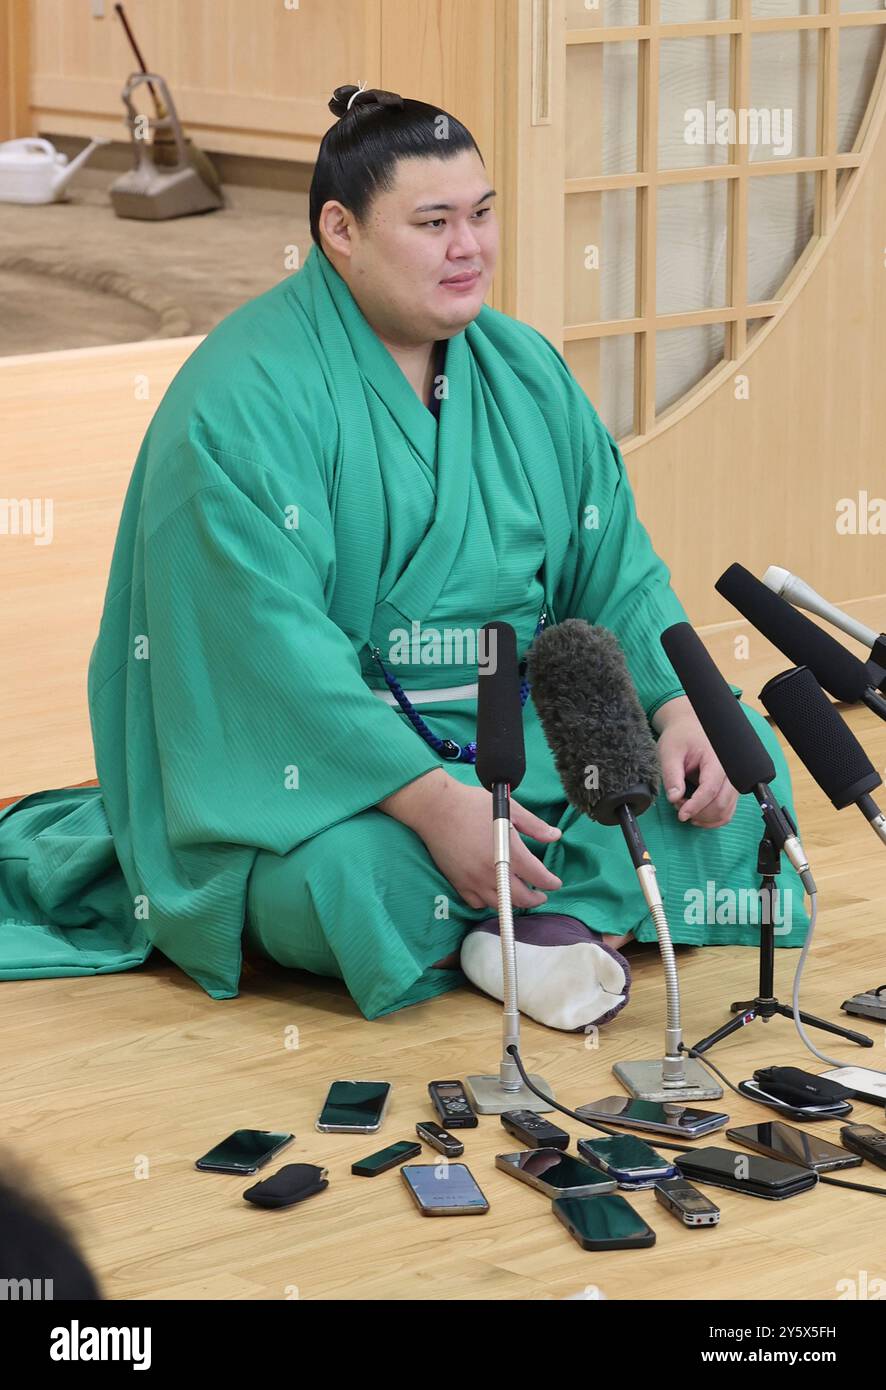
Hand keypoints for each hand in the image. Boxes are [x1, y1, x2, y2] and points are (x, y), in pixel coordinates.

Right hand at [380, 770, 562, 910]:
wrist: (435, 808)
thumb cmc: (472, 804)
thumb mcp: (509, 809)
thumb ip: (534, 826)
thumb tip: (556, 836)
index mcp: (510, 853)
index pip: (538, 877)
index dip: (550, 882)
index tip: (555, 883)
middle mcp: (493, 872)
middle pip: (521, 898)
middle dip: (535, 899)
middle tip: (540, 895)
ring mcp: (474, 881)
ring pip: (500, 904)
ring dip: (514, 902)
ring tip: (519, 895)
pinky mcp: (458, 883)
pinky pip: (477, 903)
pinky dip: (489, 901)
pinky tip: (493, 892)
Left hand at [653, 696, 738, 828]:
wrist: (689, 729)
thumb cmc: (681, 738)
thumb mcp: (670, 752)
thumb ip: (672, 775)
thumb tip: (674, 798)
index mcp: (717, 759)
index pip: (710, 789)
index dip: (696, 805)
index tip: (681, 814)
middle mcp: (730, 772)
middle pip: (721, 803)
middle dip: (698, 812)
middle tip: (678, 806)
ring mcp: (732, 781)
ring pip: (726, 811)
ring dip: (705, 817)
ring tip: (685, 809)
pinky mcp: (729, 789)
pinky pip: (727, 810)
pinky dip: (712, 818)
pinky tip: (697, 816)